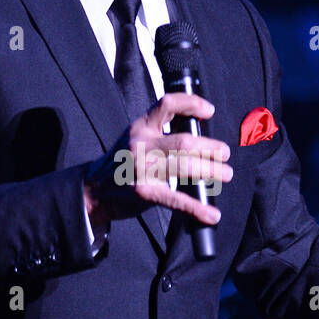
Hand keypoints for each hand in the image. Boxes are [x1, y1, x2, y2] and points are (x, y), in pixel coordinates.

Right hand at [83, 93, 232, 227]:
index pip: (167, 104)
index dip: (192, 104)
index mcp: (141, 126)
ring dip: (211, 171)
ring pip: (185, 166)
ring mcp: (142, 169)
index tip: (209, 112)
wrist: (93, 189)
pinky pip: (176, 200)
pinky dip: (197, 208)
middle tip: (224, 153)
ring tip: (225, 174)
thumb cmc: (122, 162)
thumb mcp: (136, 138)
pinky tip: (211, 214)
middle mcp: (141, 145)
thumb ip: (161, 132)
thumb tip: (200, 136)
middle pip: (184, 141)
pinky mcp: (143, 193)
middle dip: (210, 148)